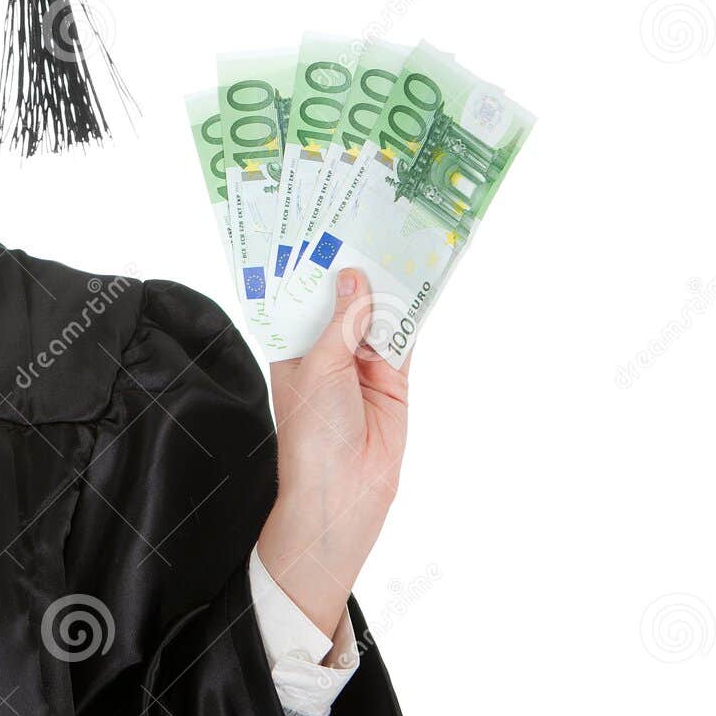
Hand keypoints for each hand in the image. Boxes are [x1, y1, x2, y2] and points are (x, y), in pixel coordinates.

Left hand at [257, 267, 411, 640]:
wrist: (344, 492)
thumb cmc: (314, 433)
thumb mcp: (320, 368)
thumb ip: (342, 322)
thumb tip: (353, 277)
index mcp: (294, 348)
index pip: (302, 300)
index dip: (311, 270)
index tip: (319, 230)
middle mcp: (327, 352)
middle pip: (343, 303)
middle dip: (352, 271)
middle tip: (364, 223)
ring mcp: (362, 364)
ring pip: (378, 316)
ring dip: (386, 287)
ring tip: (395, 240)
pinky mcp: (395, 379)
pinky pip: (405, 339)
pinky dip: (414, 313)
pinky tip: (422, 280)